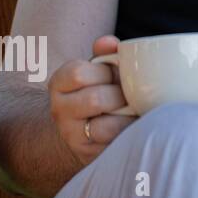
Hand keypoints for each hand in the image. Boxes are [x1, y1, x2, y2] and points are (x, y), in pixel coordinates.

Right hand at [48, 34, 134, 166]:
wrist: (86, 126)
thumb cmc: (101, 88)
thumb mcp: (100, 68)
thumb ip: (106, 53)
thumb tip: (110, 43)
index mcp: (60, 83)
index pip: (78, 72)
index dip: (105, 72)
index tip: (116, 74)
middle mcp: (59, 110)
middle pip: (94, 99)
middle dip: (120, 96)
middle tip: (132, 95)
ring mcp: (71, 135)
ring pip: (104, 127)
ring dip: (127, 118)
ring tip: (137, 112)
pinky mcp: (88, 155)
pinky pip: (113, 146)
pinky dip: (130, 136)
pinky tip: (138, 128)